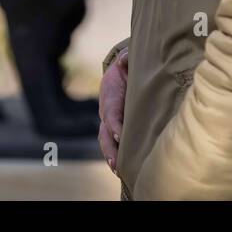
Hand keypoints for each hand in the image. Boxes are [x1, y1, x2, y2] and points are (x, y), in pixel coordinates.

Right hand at [98, 49, 128, 174]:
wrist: (118, 73)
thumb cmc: (125, 69)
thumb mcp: (125, 62)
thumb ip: (126, 60)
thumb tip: (125, 60)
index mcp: (109, 98)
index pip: (110, 115)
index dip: (114, 126)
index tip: (120, 136)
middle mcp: (106, 113)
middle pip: (105, 134)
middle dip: (110, 148)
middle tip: (116, 163)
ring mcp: (109, 123)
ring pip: (106, 143)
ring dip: (112, 157)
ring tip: (119, 171)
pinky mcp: (116, 129)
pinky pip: (114, 144)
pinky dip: (117, 156)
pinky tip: (123, 170)